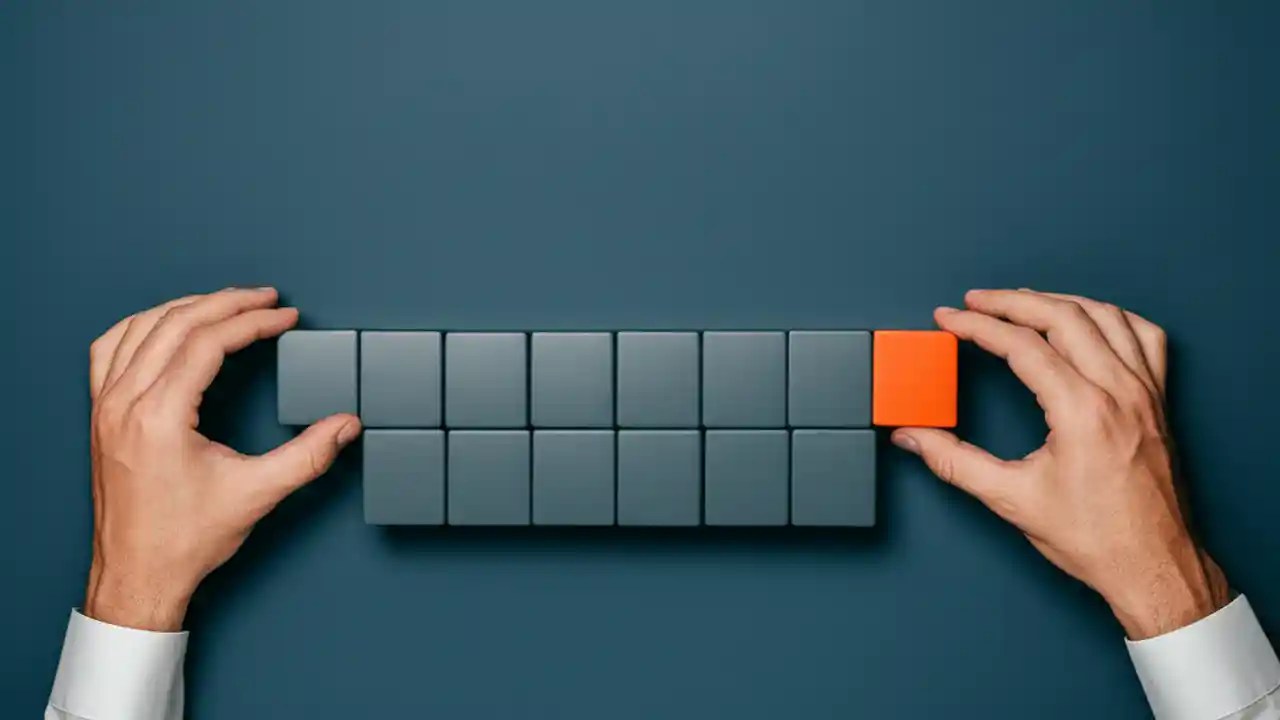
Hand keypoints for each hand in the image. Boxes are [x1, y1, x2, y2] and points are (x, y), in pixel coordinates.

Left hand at [84, 288, 361, 631]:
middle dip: (226, 303)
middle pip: (175, 324)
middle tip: (266, 299)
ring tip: (225, 303)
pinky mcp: (101, 416)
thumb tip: (346, 426)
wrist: (137, 577)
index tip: (284, 317)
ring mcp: (106, 408)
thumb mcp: (256, 494)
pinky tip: (164, 325)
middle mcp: (124, 405)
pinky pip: (110, 350)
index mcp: (159, 417)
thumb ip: (308, 455)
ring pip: (139, 328)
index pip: (207, 343)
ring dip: (186, 307)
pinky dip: (141, 326)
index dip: (253, 322)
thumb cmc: (182, 542)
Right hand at [892, 289, 1228, 639]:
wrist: (1154, 566)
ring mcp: (1145, 392)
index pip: (1022, 345)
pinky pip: (1144, 335)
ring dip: (1057, 301)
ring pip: (1104, 315)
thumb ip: (954, 462)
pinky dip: (1112, 316)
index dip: (977, 326)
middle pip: (1062, 316)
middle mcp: (1119, 392)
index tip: (950, 318)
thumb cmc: (1097, 539)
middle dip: (1011, 301)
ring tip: (1021, 301)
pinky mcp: (1159, 401)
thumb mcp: (1012, 500)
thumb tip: (913, 437)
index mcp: (1083, 412)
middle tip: (976, 301)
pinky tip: (1089, 319)